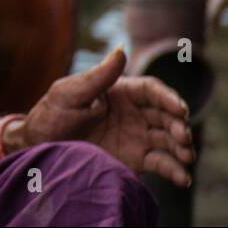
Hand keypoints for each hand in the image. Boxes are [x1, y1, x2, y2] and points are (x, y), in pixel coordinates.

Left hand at [15, 47, 194, 186]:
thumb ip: (97, 76)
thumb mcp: (68, 93)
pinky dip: (174, 169)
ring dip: (182, 147)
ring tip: (187, 156)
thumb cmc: (51, 114)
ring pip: (168, 139)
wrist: (40, 147)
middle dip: (178, 124)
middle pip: (165, 115)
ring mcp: (136, 136)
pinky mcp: (135, 158)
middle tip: (182, 136)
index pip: (152, 91)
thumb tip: (120, 49)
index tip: (179, 108)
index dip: (168, 98)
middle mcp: (134, 113)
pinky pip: (160, 163)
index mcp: (120, 91)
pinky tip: (183, 177)